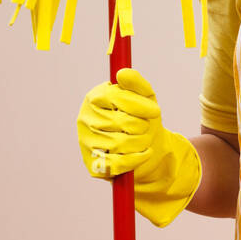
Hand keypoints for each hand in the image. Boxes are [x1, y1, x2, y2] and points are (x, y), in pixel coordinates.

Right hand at [76, 67, 202, 225]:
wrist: (144, 146)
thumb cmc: (142, 116)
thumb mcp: (145, 96)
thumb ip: (137, 82)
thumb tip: (122, 74)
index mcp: (95, 97)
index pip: (117, 97)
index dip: (141, 105)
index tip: (155, 110)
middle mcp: (85, 119)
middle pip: (123, 122)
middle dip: (143, 126)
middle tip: (146, 126)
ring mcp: (86, 143)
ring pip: (122, 144)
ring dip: (142, 142)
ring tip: (144, 139)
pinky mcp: (93, 165)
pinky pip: (119, 164)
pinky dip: (137, 159)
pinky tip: (143, 153)